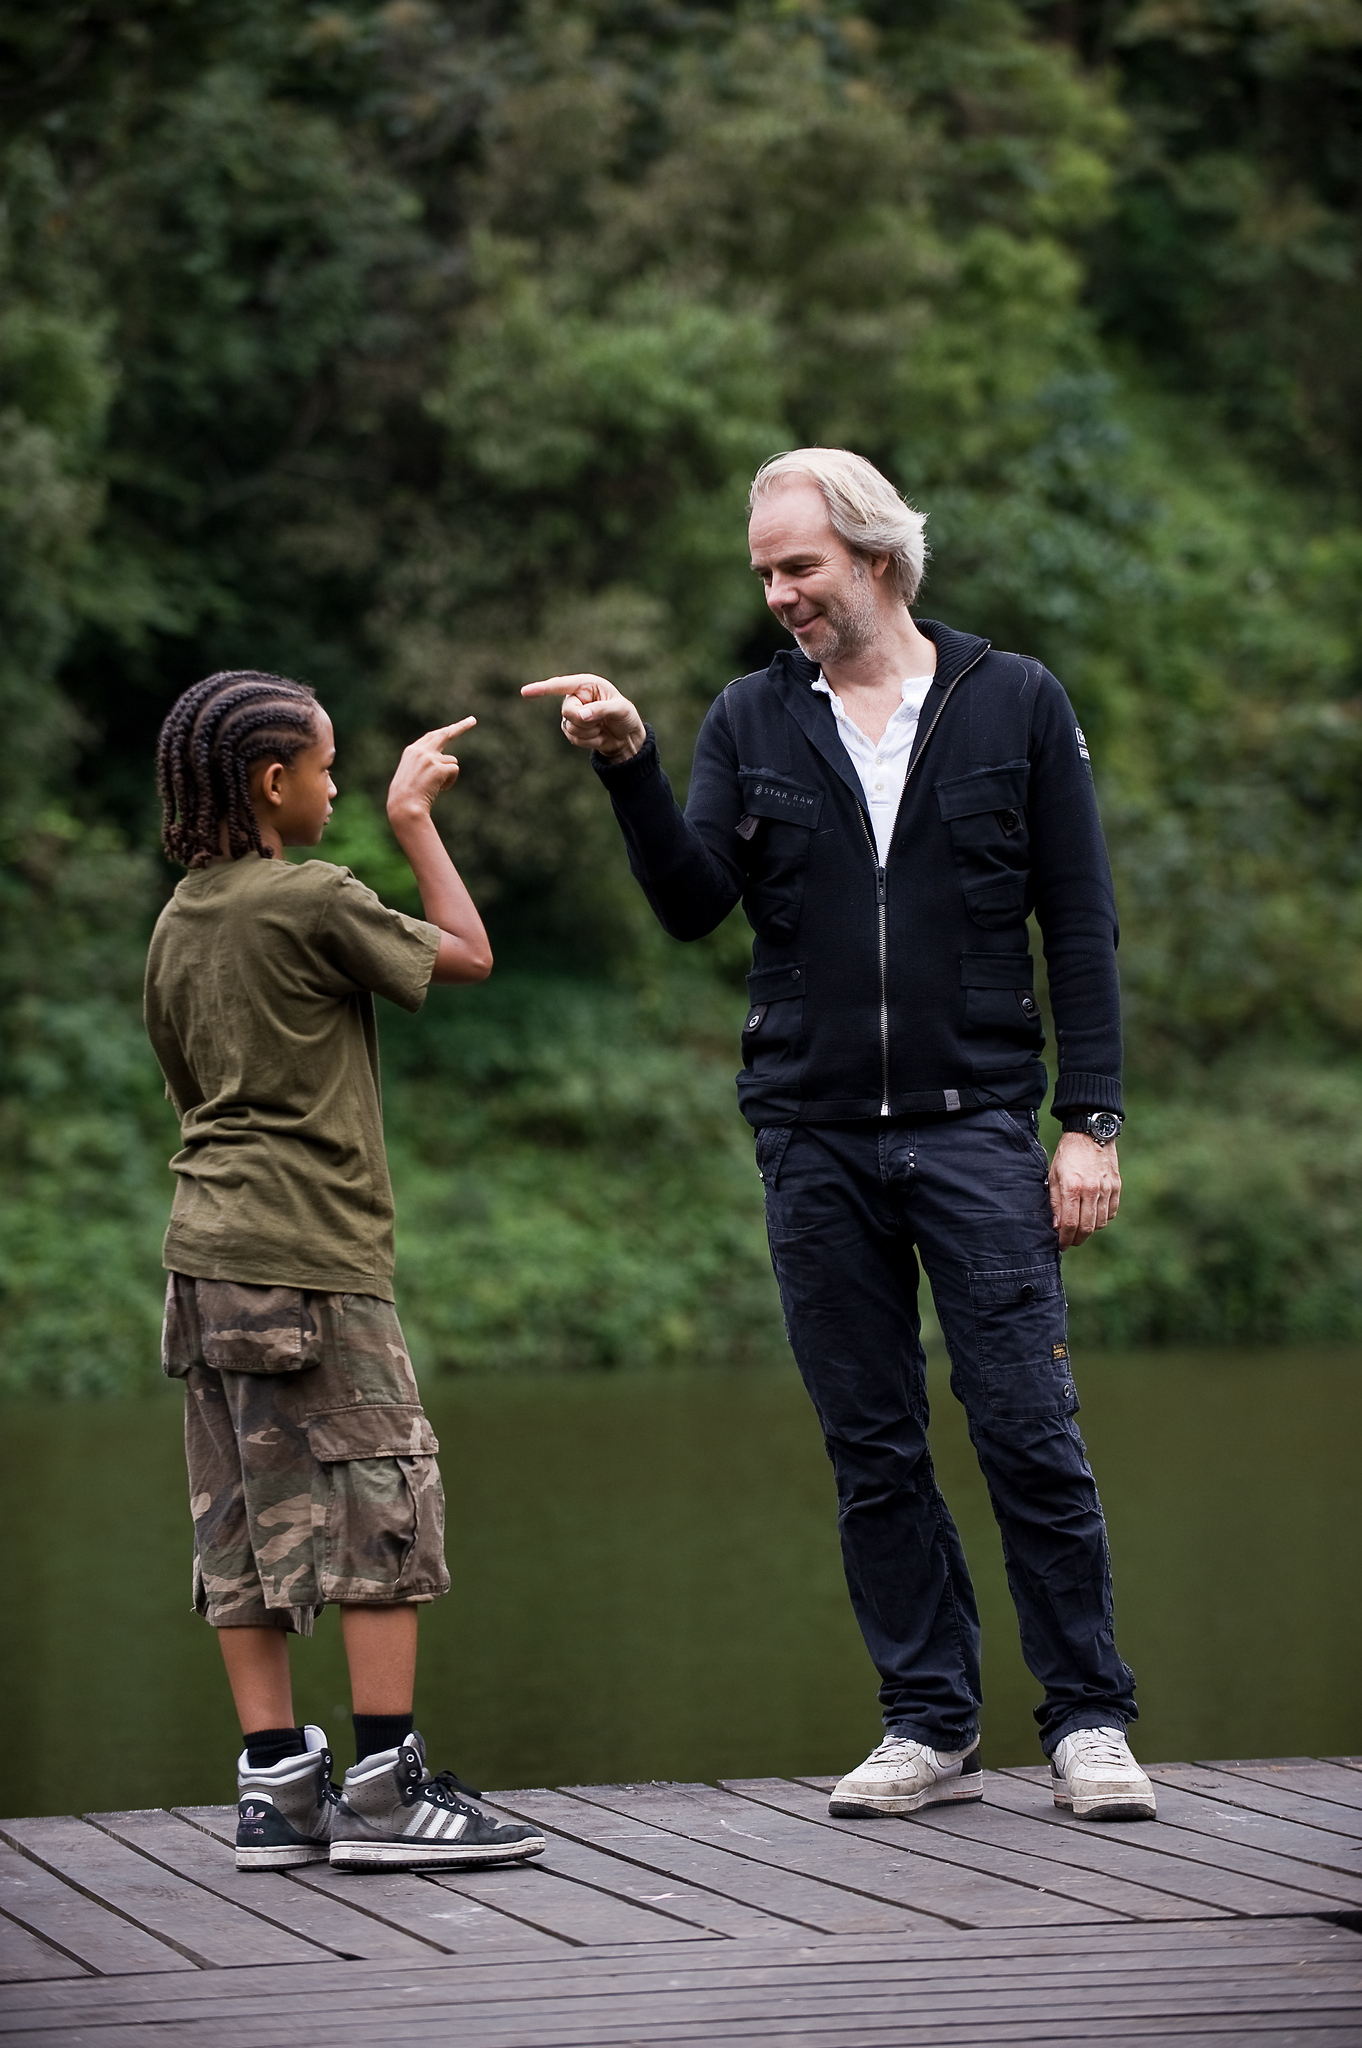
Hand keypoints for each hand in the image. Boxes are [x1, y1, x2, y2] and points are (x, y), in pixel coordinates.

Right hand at [386, 718, 474, 834]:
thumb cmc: (407, 797)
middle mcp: (421, 750)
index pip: (431, 737)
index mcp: (411, 751)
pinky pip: (454, 770)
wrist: (404, 806)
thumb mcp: (413, 776)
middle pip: (445, 734)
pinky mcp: (438, 767)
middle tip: (473, 720)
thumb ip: (426, 765)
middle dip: (460, 727)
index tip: (454, 726)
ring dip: (449, 774)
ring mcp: (429, 758)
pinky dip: (451, 781)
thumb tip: (447, 764)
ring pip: (452, 761)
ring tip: (436, 786)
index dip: (444, 732)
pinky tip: (440, 789)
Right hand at [520, 673, 646, 763]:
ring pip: (570, 726)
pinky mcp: (571, 729)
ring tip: (601, 728)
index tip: (525, 692)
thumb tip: (581, 715)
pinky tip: (598, 736)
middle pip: (567, 711)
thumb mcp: (621, 710)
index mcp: (587, 684)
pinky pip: (572, 737)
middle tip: (601, 722)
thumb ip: (601, 710)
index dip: (542, 688)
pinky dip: (588, 741)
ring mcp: (572, 714)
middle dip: (584, 720)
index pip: (561, 685)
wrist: (626, 738)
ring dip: (589, 732)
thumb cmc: (625, 717)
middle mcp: (576, 697)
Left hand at [1049, 1132, 1120, 1249]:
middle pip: (1087, 1227)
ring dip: (1090, 1230)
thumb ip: (1055, 1202)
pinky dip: (1103, 1219)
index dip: (1065, 1239)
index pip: (1070, 1224)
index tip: (1061, 1245)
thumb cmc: (1067, 1155)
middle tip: (1070, 1241)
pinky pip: (1111, 1212)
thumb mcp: (1054, 1176)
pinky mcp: (1116, 1186)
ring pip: (1100, 1223)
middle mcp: (1092, 1190)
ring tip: (1080, 1229)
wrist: (1090, 1134)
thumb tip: (1057, 1226)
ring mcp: (1107, 1189)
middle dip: (1077, 1239)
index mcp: (1073, 1187)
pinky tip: (1094, 1216)